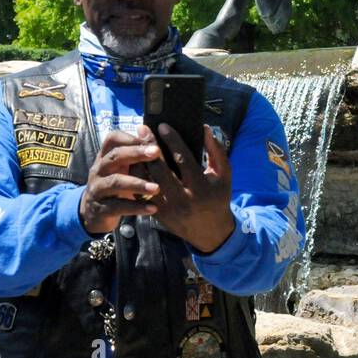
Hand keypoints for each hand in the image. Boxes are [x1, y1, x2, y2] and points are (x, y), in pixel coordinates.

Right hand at [78, 129, 162, 234]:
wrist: (91, 215)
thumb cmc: (113, 188)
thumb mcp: (120, 170)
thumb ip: (133, 156)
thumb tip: (149, 132)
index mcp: (105, 158)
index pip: (111, 139)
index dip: (129, 137)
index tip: (148, 139)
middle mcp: (99, 171)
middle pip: (114, 156)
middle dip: (136, 153)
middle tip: (156, 152)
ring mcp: (98, 190)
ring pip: (115, 182)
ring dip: (137, 184)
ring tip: (156, 188)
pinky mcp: (100, 209)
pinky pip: (118, 207)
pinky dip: (136, 207)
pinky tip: (152, 208)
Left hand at [147, 123, 234, 254]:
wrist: (211, 232)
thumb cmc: (218, 198)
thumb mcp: (224, 175)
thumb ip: (216, 151)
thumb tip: (204, 128)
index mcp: (201, 187)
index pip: (183, 159)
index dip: (172, 141)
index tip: (162, 125)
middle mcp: (183, 198)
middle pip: (160, 169)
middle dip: (150, 147)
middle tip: (142, 129)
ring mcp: (168, 208)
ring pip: (147, 181)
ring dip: (139, 161)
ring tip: (134, 144)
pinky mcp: (158, 215)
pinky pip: (143, 193)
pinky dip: (138, 178)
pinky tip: (133, 164)